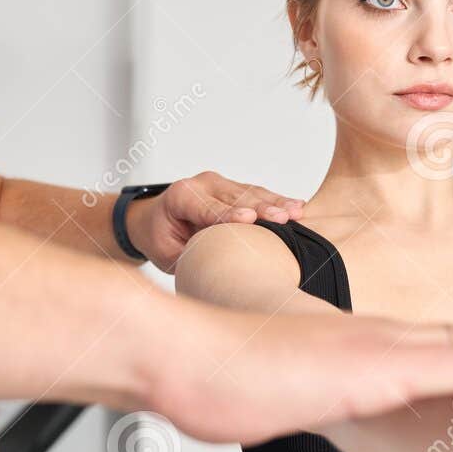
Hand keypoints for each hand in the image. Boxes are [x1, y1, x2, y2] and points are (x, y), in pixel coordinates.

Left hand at [126, 171, 305, 271]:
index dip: (229, 214)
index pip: (208, 208)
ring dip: (276, 203)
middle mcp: (202, 184)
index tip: (250, 219)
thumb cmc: (161, 239)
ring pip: (251, 193)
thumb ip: (194, 255)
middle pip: (236, 197)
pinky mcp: (234, 189)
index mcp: (180, 197)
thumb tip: (223, 268)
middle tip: (283, 218)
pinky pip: (258, 194)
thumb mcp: (168, 254)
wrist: (154, 221)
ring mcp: (220, 183)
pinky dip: (277, 201)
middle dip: (261, 208)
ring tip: (297, 212)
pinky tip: (297, 206)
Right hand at [151, 304, 452, 447]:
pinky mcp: (368, 366)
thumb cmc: (218, 379)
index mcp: (368, 355)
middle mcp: (384, 345)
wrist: (181, 359)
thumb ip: (312, 396)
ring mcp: (379, 352)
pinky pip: (444, 368)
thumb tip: (319, 408)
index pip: (450, 357)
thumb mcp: (282, 394)